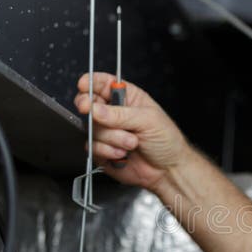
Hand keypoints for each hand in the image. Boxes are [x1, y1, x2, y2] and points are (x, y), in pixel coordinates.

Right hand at [74, 72, 189, 192]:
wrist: (167, 170)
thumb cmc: (166, 140)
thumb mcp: (148, 120)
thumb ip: (119, 114)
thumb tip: (94, 109)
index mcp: (127, 97)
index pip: (102, 83)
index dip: (90, 82)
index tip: (84, 86)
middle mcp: (114, 113)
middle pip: (88, 103)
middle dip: (90, 108)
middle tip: (93, 112)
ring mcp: (107, 131)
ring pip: (91, 127)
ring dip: (112, 136)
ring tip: (132, 142)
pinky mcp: (102, 150)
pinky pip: (92, 146)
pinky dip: (108, 150)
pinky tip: (123, 153)